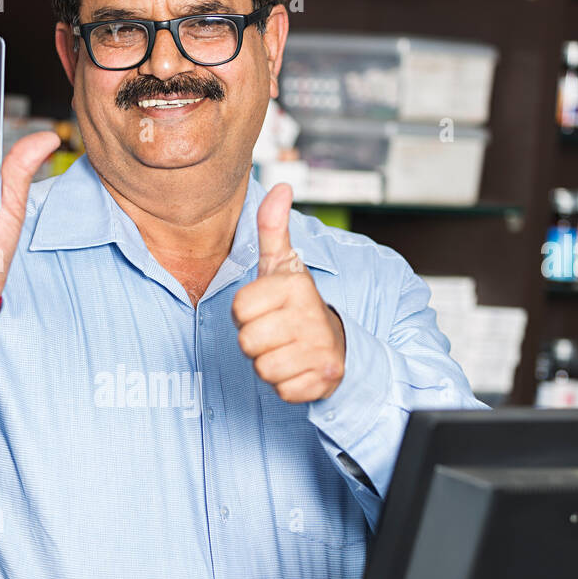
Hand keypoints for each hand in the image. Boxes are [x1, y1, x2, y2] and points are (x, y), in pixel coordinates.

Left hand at [232, 185, 345, 402]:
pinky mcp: (323, 381)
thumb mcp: (283, 265)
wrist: (338, 343)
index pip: (239, 308)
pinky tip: (298, 367)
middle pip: (247, 342)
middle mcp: (311, 317)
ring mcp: (320, 351)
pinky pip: (282, 391)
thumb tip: (279, 187)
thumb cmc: (298, 304)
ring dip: (268, 363)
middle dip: (255, 340)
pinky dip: (286, 385)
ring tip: (285, 348)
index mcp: (295, 286)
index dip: (245, 312)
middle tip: (274, 332)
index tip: (264, 308)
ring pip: (262, 369)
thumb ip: (273, 229)